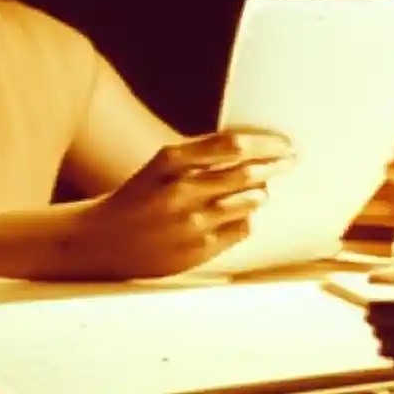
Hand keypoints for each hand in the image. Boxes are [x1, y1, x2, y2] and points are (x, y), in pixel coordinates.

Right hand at [75, 126, 294, 278]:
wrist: (102, 240)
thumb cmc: (139, 196)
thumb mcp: (162, 166)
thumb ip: (202, 155)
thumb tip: (253, 148)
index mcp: (170, 161)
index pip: (232, 145)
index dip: (266, 143)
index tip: (284, 143)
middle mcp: (181, 190)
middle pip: (247, 173)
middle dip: (275, 165)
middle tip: (291, 161)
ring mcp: (191, 222)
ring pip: (249, 202)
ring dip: (260, 193)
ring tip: (261, 190)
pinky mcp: (197, 250)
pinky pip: (241, 229)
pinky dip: (245, 219)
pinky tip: (237, 215)